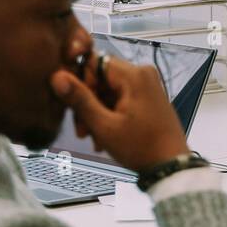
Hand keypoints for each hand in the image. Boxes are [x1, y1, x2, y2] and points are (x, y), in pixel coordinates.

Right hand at [49, 55, 189, 172]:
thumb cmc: (140, 147)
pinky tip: (104, 137)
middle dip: (87, 103)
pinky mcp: (148, 97)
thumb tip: (57, 75)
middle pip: (100, 78)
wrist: (170, 165)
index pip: (93, 62)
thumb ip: (79, 99)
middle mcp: (143, 73)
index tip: (76, 108)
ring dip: (96, 113)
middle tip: (82, 131)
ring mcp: (147, 85)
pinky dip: (110, 115)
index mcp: (134, 75)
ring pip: (108, 91)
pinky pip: (121, 99)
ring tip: (93, 138)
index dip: (80, 83)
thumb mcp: (103, 125)